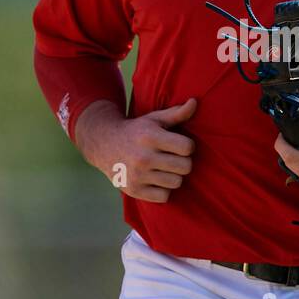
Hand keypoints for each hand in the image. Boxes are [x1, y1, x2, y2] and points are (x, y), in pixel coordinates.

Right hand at [76, 97, 196, 203]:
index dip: (187, 146)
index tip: (179, 145)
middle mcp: (143, 157)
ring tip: (164, 169)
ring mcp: (137, 175)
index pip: (187, 147)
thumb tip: (195, 102)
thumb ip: (176, 113)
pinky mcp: (134, 190)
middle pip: (185, 167)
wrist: (104, 144)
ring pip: (176, 182)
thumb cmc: (137, 131)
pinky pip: (164, 196)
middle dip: (183, 162)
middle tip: (173, 158)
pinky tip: (155, 180)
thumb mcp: (154, 119)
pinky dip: (163, 190)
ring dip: (173, 176)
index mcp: (150, 137)